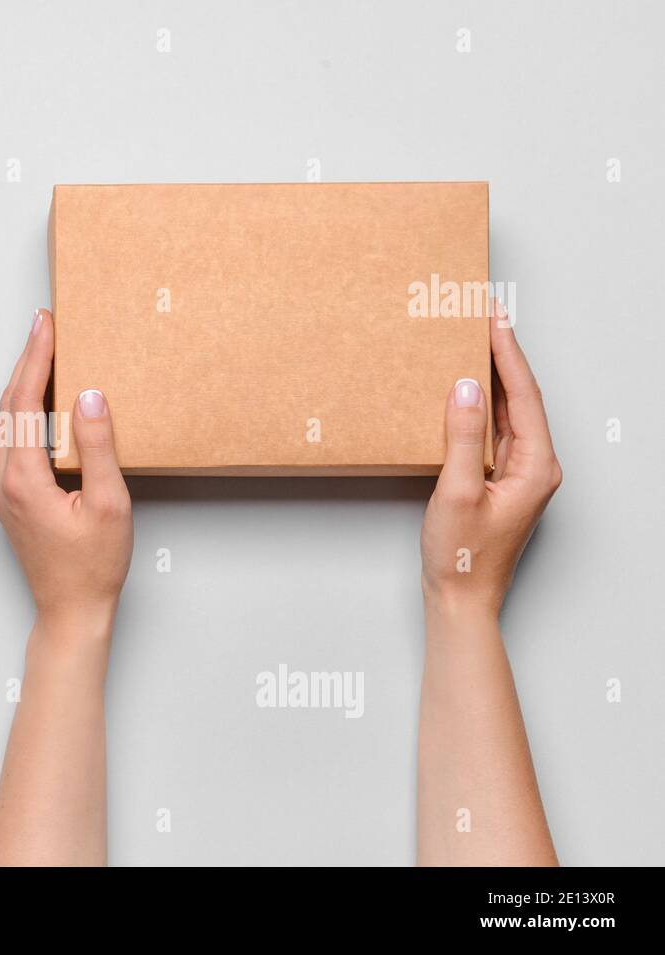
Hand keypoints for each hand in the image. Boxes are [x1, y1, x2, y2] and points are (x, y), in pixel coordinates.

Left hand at [0, 309, 132, 634]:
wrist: (70, 611)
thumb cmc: (92, 566)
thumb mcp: (108, 504)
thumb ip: (98, 447)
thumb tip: (91, 396)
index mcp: (22, 479)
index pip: (23, 402)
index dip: (36, 358)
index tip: (45, 324)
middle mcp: (2, 481)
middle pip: (9, 406)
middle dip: (27, 361)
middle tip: (44, 323)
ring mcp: (1, 490)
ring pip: (7, 422)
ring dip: (24, 384)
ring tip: (45, 351)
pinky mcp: (9, 497)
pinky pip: (13, 441)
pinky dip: (26, 411)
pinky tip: (43, 400)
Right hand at [420, 301, 562, 618]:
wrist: (462, 600)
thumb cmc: (461, 555)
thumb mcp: (456, 492)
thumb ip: (463, 436)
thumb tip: (466, 387)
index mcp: (537, 466)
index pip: (526, 396)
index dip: (508, 353)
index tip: (494, 319)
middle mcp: (537, 467)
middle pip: (524, 399)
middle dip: (505, 357)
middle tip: (486, 318)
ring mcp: (521, 475)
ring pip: (511, 414)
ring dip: (495, 378)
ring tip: (476, 343)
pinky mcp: (502, 482)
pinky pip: (497, 432)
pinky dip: (484, 406)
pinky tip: (468, 392)